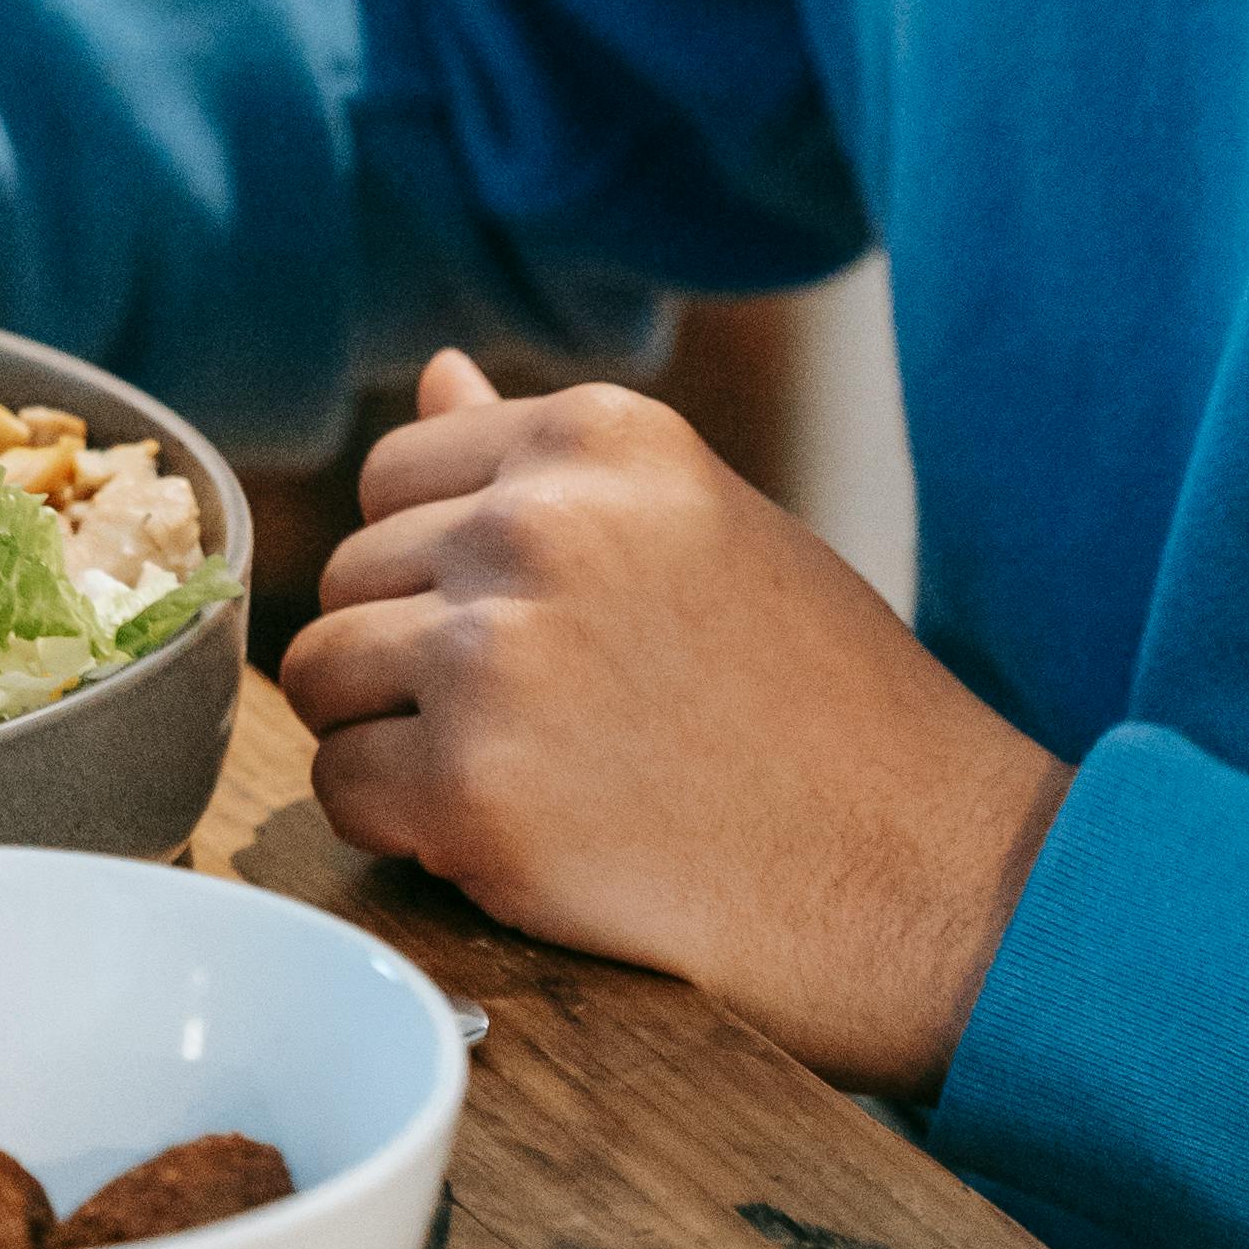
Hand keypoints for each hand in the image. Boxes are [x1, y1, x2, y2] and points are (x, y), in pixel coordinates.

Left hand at [279, 352, 1070, 1095]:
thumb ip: (555, 464)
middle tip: (514, 726)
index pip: (397, 471)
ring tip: (498, 777)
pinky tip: (489, 841)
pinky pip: (341, 788)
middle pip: (348, 573)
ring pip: (321, 673)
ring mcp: (496, 655)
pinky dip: (392, 827)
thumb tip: (433, 376)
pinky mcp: (473, 793)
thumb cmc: (828, 701)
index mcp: (597, 439)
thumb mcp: (700, 526)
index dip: (429, 564)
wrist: (927, 872)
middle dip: (399, 652)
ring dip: (381, 735)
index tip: (501, 628)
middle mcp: (535, 523)